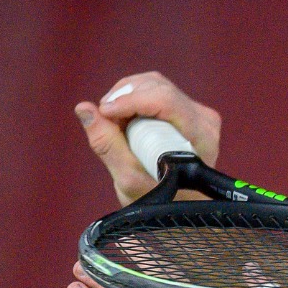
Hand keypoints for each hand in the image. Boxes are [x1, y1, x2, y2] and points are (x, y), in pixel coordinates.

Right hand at [75, 72, 222, 203]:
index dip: (129, 101)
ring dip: (125, 97)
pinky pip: (153, 89)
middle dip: (123, 99)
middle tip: (105, 120)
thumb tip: (83, 108)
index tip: (104, 112)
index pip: (165, 100)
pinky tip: (122, 118)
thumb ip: (107, 144)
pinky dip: (131, 99)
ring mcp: (197, 112)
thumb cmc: (159, 199)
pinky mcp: (186, 108)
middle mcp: (204, 119)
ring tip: (113, 121)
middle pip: (156, 86)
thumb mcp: (129, 179)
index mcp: (199, 136)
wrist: (179, 204)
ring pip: (152, 83)